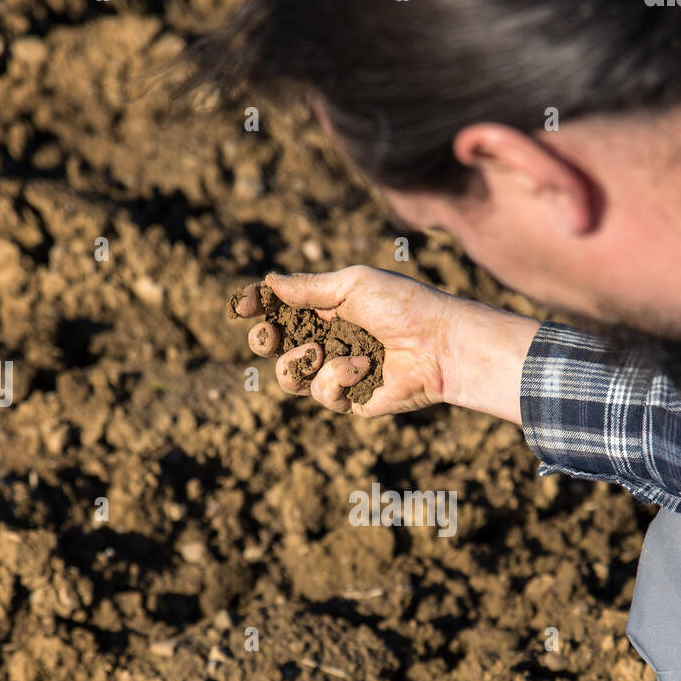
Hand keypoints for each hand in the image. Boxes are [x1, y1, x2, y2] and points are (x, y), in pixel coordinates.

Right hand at [233, 264, 540, 423]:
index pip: (283, 309)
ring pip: (289, 376)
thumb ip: (309, 288)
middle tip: (266, 335)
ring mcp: (337, 372)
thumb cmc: (403, 306)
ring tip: (318, 353)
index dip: (259, 308)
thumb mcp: (353, 285)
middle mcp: (329, 340)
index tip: (242, 306)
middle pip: (277, 345)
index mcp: (329, 308)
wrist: (438, 345)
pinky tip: (362, 367)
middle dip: (264, 339)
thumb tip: (269, 281)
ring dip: (297, 363)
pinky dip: (336, 378)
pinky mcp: (349, 399)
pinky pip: (321, 393)